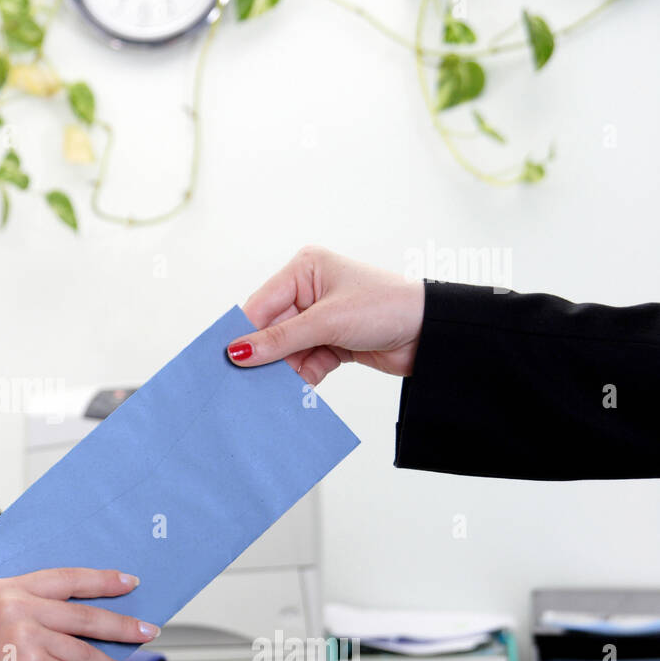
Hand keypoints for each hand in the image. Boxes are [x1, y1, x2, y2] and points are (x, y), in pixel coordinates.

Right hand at [0, 568, 155, 660]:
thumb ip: (31, 618)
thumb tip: (85, 630)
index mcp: (8, 589)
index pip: (65, 578)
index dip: (101, 580)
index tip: (128, 581)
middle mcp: (17, 604)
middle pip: (84, 613)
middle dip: (122, 623)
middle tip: (148, 628)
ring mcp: (25, 634)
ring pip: (85, 650)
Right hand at [225, 246, 426, 386]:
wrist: (433, 334)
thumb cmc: (387, 307)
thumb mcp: (327, 322)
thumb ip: (280, 340)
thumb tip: (238, 352)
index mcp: (305, 269)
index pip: (261, 304)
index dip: (244, 333)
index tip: (225, 360)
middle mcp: (309, 291)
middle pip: (272, 330)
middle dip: (265, 356)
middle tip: (245, 382)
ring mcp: (320, 318)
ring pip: (286, 350)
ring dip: (283, 371)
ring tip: (272, 391)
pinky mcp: (332, 342)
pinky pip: (304, 362)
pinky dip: (301, 377)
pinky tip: (296, 391)